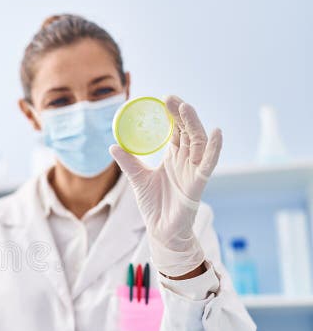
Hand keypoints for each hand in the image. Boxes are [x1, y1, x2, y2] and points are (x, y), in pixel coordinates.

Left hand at [110, 95, 221, 277]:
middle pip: (187, 132)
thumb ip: (128, 162)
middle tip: (170, 99)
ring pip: (198, 142)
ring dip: (193, 124)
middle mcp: (186, 161)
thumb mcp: (137, 179)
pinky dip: (214, 148)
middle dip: (181, 114)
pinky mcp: (199, 183)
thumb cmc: (155, 205)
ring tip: (185, 107)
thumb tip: (113, 144)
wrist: (161, 231)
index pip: (175, 130)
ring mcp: (194, 170)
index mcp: (173, 157)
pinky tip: (217, 132)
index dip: (171, 115)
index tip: (163, 100)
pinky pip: (209, 164)